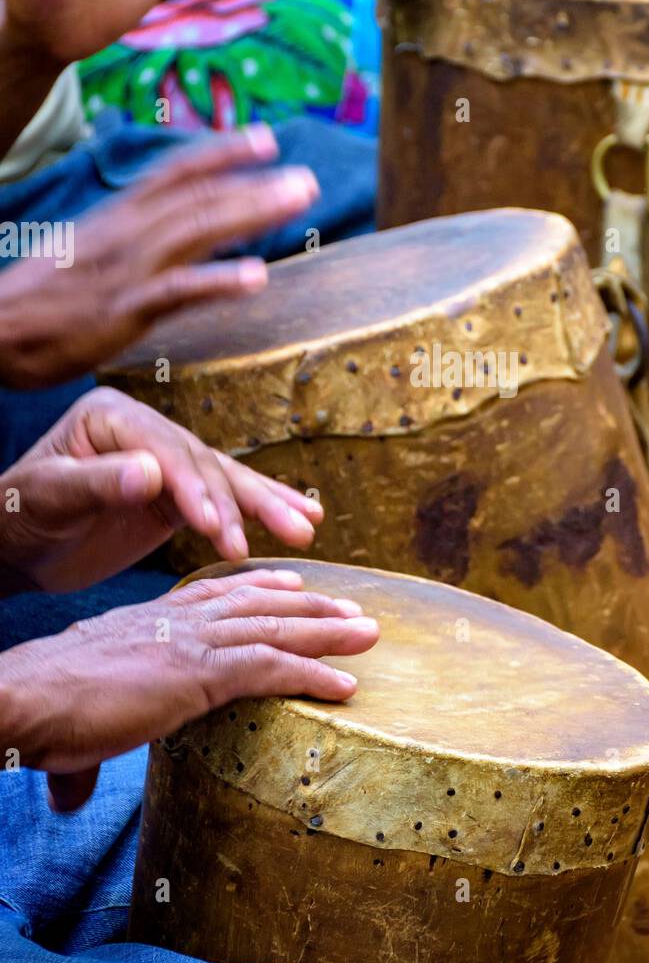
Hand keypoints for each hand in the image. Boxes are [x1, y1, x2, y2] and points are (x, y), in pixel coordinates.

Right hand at [0, 126, 317, 388]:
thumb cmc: (41, 299)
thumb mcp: (89, 253)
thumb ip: (136, 239)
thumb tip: (186, 232)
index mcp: (116, 218)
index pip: (176, 173)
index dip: (222, 154)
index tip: (265, 140)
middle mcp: (126, 233)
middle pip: (199, 197)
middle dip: (256, 184)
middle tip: (308, 177)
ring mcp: (127, 269)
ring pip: (198, 230)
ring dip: (253, 212)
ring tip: (298, 201)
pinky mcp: (124, 309)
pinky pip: (179, 290)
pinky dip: (220, 280)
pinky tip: (258, 275)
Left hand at [0, 388, 327, 590]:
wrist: (13, 545)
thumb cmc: (17, 517)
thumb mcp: (46, 498)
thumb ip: (95, 483)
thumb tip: (151, 473)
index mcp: (112, 417)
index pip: (166, 451)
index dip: (195, 488)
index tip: (214, 527)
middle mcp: (147, 431)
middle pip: (206, 463)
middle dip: (242, 502)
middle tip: (280, 535)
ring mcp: (166, 461)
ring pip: (226, 480)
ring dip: (268, 506)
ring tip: (306, 528)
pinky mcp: (178, 493)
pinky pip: (226, 500)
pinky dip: (262, 510)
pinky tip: (302, 516)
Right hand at [0, 567, 378, 809]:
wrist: (24, 698)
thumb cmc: (37, 714)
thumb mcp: (70, 724)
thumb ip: (82, 756)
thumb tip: (67, 798)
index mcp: (147, 623)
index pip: (212, 595)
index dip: (256, 587)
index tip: (289, 582)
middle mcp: (175, 623)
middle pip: (257, 605)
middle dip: (309, 604)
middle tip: (350, 606)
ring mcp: (191, 644)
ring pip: (276, 629)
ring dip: (329, 630)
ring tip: (370, 632)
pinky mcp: (201, 673)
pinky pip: (272, 668)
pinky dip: (314, 673)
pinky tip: (347, 684)